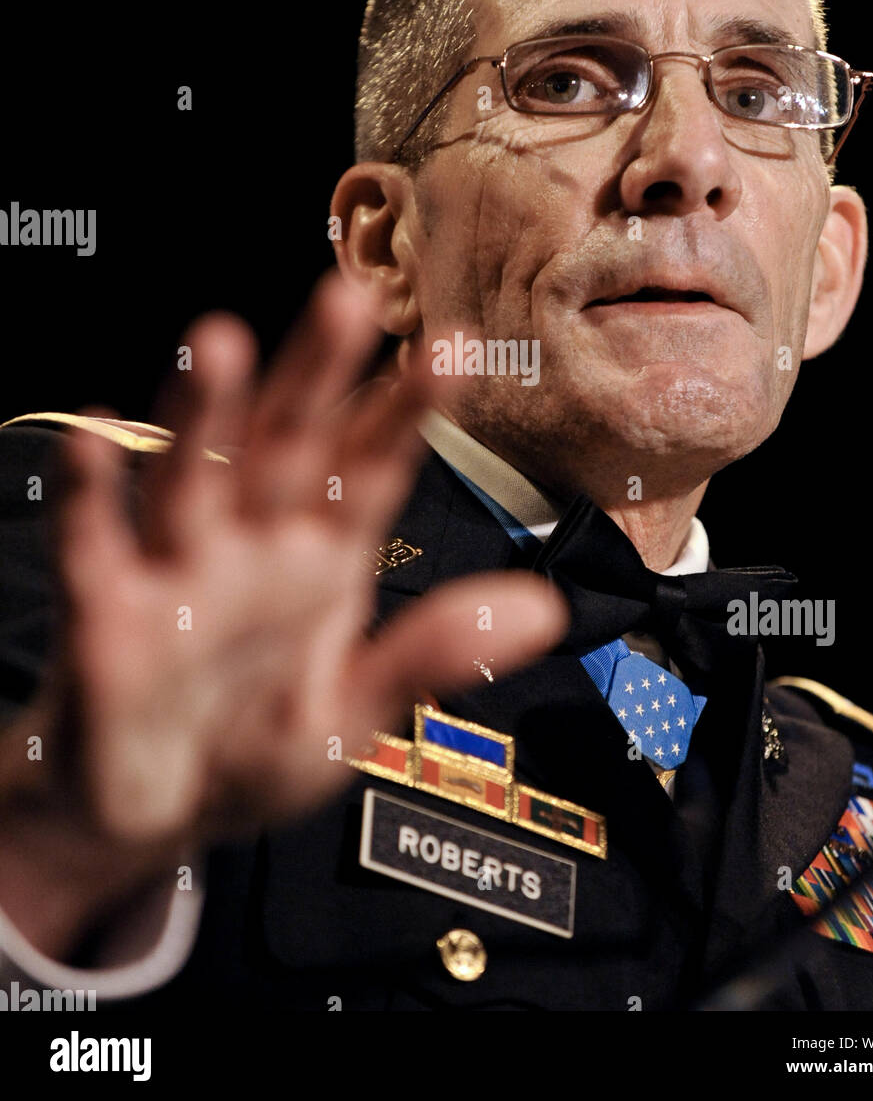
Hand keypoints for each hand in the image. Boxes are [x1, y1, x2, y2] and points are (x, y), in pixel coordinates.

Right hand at [0, 272, 564, 948]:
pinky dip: (90, 495)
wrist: (153, 815)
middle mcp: (254, 541)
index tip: (456, 351)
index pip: (373, 467)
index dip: (409, 410)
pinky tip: (96, 441)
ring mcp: (181, 567)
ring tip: (218, 345)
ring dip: (205, 414)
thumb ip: (433, 656)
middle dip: (316, 373)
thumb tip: (544, 610)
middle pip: (288, 443)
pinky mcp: (107, 609)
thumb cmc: (251, 747)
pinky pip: (95, 545)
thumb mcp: (353, 711)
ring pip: (195, 475)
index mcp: (322, 556)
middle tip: (347, 298)